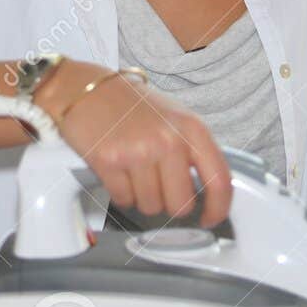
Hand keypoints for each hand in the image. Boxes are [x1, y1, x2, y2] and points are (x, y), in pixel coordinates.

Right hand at [41, 60, 231, 226]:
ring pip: (151, 206)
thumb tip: (209, 189)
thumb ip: (195, 150)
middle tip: (159, 188)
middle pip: (181, 205)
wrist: (86, 88)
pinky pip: (124, 199)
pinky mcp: (109, 161)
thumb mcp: (175, 116)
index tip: (209, 218)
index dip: (218, 209)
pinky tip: (118, 171)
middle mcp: (168, 140)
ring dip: (142, 197)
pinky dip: (121, 193)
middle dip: (169, 204)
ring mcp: (138, 151)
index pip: (220, 181)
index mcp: (191, 128)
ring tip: (134, 171)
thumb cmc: (130, 104)